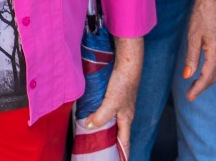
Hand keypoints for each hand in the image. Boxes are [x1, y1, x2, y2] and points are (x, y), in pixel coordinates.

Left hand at [81, 36, 141, 155]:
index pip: (124, 141)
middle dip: (112, 141)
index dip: (123, 153)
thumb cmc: (123, 84)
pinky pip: (108, 109)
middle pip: (118, 132)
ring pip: (112, 120)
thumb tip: (88, 127)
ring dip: (104, 127)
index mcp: (127, 119)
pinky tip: (92, 112)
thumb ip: (100, 117)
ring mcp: (120, 104)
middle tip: (102, 150)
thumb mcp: (111, 103)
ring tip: (94, 134)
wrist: (128, 63)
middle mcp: (125, 113)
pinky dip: (101, 114)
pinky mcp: (115, 94)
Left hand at [182, 0, 215, 100]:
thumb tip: (187, 75)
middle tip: (191, 93)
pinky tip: (208, 70)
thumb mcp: (193, 36)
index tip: (190, 97)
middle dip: (204, 86)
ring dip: (211, 79)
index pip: (208, 76)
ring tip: (197, 84)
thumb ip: (192, 58)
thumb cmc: (202, 14)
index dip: (198, 88)